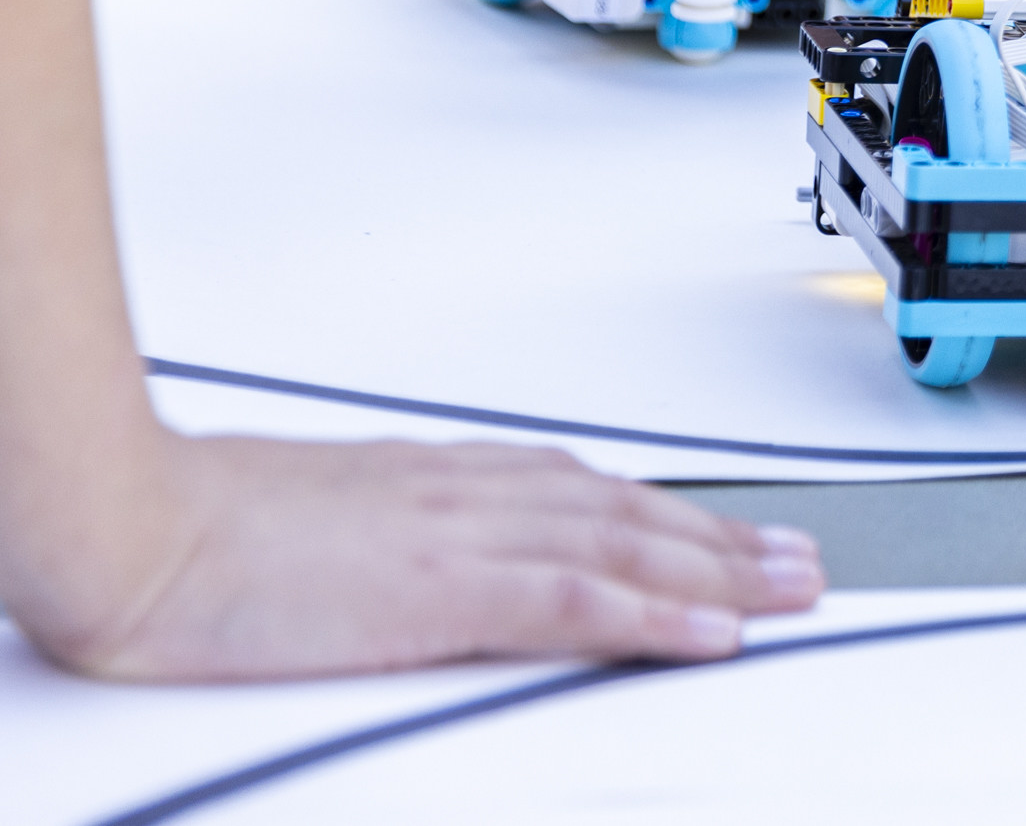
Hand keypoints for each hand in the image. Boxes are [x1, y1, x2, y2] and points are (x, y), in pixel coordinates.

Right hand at [31, 433, 818, 680]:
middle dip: (725, 542)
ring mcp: (466, 538)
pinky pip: (577, 601)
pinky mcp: (444, 588)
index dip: (673, 515)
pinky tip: (714, 635)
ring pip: (629, 550)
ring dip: (721, 574)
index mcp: (446, 479)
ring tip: (792, 593)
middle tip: (802, 564)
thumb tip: (415, 560)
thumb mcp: (329, 518)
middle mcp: (474, 494)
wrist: (135, 521)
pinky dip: (655, 615)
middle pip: (632, 516)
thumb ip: (395, 534)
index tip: (732, 532)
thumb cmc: (205, 523)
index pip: (591, 494)